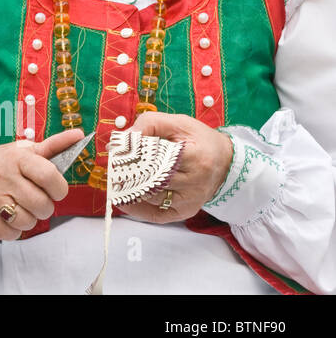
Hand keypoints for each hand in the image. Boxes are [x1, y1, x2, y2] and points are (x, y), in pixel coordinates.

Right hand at [0, 128, 83, 240]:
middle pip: (42, 205)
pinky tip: (8, 218)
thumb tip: (79, 135)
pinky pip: (9, 233)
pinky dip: (13, 231)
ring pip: (27, 221)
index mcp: (17, 158)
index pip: (50, 176)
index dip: (59, 188)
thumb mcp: (22, 150)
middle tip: (35, 200)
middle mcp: (4, 176)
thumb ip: (52, 145)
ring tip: (21, 208)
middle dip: (44, 207)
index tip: (55, 190)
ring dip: (29, 219)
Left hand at [115, 111, 233, 222]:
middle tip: (111, 164)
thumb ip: (149, 124)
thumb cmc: (199, 141)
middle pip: (151, 179)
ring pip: (150, 197)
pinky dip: (136, 207)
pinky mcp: (185, 212)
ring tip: (114, 177)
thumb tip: (122, 139)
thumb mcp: (178, 123)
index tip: (117, 149)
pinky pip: (156, 214)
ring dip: (128, 188)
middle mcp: (195, 183)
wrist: (225, 162)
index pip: (157, 157)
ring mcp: (190, 201)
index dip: (133, 153)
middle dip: (126, 171)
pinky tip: (123, 198)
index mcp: (196, 157)